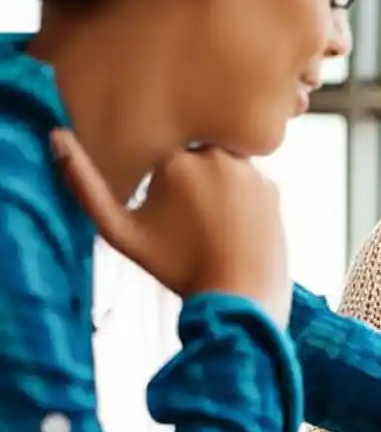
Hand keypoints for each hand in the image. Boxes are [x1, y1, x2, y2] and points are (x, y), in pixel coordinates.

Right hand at [51, 130, 291, 326]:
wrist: (239, 295)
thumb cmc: (175, 267)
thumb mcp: (119, 232)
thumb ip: (83, 185)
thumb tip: (56, 136)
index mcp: (176, 160)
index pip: (163, 160)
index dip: (163, 189)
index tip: (170, 219)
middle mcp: (216, 155)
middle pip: (195, 159)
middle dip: (191, 184)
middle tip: (194, 226)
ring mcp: (250, 170)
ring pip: (224, 170)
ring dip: (218, 189)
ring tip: (216, 228)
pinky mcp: (274, 187)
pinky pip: (249, 184)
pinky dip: (242, 201)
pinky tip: (237, 229)